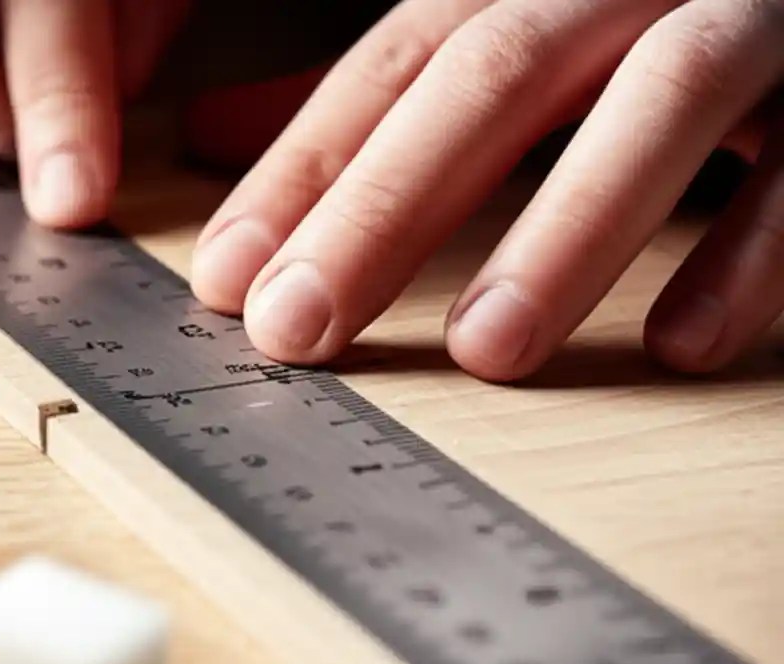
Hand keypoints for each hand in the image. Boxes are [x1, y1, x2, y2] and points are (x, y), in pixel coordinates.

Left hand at [189, 0, 782, 380]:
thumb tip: (212, 134)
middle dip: (387, 206)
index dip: (306, 166)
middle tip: (300, 329)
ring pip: (662, 99)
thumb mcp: (510, 38)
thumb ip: (377, 93)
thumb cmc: (644, 27)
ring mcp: (752, 22)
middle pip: (493, 74)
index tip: (229, 279)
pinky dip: (753, 254)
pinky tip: (679, 345)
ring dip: (567, 231)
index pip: (397, 60)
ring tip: (485, 351)